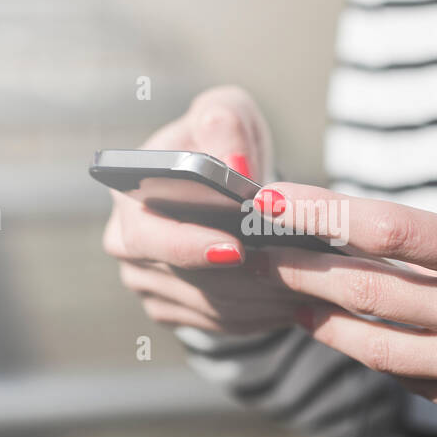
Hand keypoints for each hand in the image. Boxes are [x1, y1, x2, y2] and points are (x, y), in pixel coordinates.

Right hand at [101, 86, 309, 334]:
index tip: (236, 249)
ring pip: (209, 304)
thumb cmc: (220, 142)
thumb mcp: (224, 113)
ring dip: (260, 297)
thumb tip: (234, 167)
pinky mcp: (176, 310)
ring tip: (309, 283)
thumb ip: (224, 124)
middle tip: (287, 271)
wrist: (224, 183)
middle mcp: (128, 246)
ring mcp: (149, 283)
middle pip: (182, 278)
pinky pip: (223, 322)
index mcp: (127, 197)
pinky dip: (263, 313)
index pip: (147, 233)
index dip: (188, 245)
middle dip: (239, 278)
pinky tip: (297, 298)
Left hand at [254, 183, 436, 436]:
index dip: (322, 215)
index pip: (392, 229)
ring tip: (286, 297)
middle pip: (366, 289)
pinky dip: (372, 355)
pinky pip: (408, 381)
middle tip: (254, 249)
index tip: (274, 201)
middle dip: (299, 268)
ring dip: (320, 319)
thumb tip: (389, 246)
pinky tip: (346, 337)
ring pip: (374, 344)